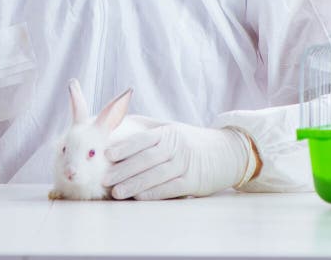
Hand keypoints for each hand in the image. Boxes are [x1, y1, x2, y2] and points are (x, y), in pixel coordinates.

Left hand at [102, 121, 255, 200]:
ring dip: (134, 184)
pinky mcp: (193, 181)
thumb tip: (116, 133)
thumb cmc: (190, 143)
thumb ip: (149, 133)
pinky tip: (139, 197)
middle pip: (146, 159)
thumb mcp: (172, 131)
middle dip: (123, 170)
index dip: (124, 147)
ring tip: (116, 192)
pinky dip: (153, 193)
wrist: (225, 153)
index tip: (106, 154)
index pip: (143, 139)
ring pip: (155, 175)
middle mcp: (176, 146)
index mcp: (168, 132)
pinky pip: (170, 188)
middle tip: (104, 178)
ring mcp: (185, 164)